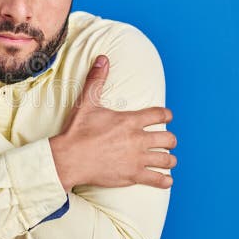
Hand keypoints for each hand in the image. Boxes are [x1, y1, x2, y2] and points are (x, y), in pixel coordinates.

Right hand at [49, 55, 176, 191]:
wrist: (69, 158)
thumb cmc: (77, 131)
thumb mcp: (87, 103)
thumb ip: (97, 80)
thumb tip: (102, 58)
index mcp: (130, 121)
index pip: (161, 115)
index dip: (167, 115)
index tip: (166, 117)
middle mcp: (138, 139)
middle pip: (169, 139)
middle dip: (169, 140)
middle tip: (164, 141)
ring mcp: (137, 159)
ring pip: (167, 160)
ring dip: (169, 159)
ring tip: (165, 160)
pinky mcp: (133, 176)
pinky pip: (159, 180)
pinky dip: (165, 180)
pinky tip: (164, 179)